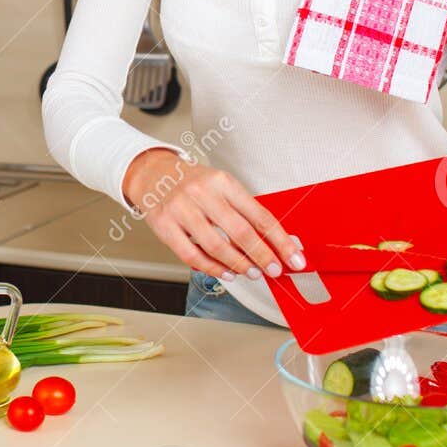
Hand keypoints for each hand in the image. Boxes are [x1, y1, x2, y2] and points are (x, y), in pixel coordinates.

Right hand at [122, 149, 305, 280]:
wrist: (152, 173)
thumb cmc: (192, 183)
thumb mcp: (221, 186)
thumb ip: (243, 211)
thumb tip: (272, 242)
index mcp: (223, 182)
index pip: (260, 214)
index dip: (280, 240)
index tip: (293, 257)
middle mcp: (203, 193)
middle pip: (241, 231)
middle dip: (263, 256)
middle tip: (274, 270)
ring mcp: (182, 209)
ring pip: (217, 246)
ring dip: (239, 264)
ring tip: (252, 273)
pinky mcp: (165, 226)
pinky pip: (192, 255)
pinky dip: (213, 268)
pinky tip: (226, 272)